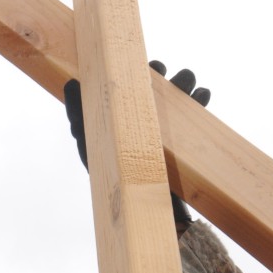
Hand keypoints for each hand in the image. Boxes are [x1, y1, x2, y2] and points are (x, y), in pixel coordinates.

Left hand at [63, 63, 209, 229]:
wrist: (141, 209)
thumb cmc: (110, 176)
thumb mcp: (90, 146)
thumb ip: (79, 116)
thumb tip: (70, 84)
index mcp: (123, 108)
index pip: (130, 78)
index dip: (135, 67)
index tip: (138, 63)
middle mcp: (147, 111)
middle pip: (159, 82)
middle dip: (163, 74)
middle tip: (164, 73)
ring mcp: (168, 123)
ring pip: (181, 91)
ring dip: (186, 82)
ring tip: (189, 83)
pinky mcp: (185, 137)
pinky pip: (197, 111)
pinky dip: (201, 98)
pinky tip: (202, 95)